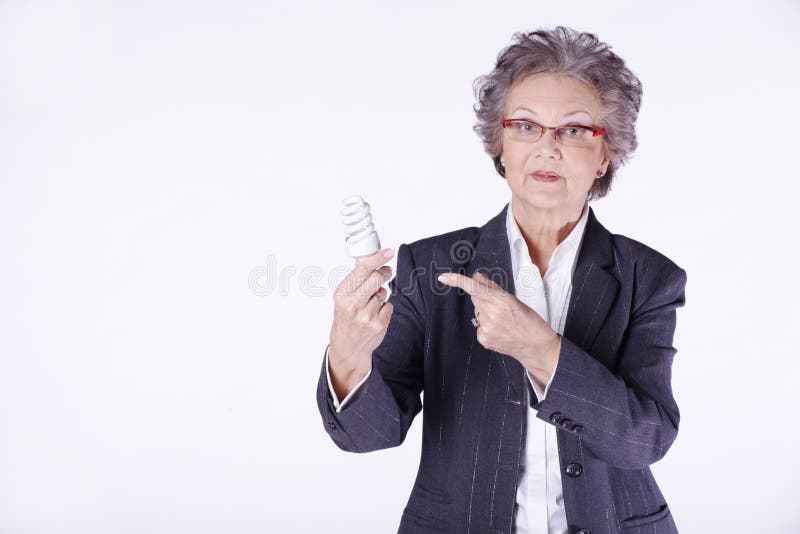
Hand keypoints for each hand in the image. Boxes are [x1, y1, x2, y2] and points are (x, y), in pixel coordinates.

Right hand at [328, 248, 394, 398]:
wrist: (347, 347)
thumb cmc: (345, 318)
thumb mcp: (342, 298)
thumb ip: (355, 281)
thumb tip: (371, 260)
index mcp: (342, 294)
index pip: (362, 269)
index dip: (377, 258)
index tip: (388, 252)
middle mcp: (352, 305)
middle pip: (376, 278)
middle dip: (384, 272)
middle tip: (386, 272)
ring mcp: (366, 316)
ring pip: (383, 292)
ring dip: (381, 293)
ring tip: (371, 303)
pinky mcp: (378, 325)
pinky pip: (389, 305)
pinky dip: (385, 307)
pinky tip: (375, 314)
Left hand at [437, 271, 559, 375]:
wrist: (535, 346)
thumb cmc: (528, 320)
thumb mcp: (514, 299)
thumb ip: (492, 287)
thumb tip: (477, 277)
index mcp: (502, 300)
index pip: (475, 288)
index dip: (458, 281)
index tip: (444, 277)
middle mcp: (492, 314)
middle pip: (475, 298)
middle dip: (483, 298)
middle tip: (500, 307)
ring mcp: (486, 328)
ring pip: (477, 312)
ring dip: (485, 313)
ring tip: (502, 321)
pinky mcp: (483, 339)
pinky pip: (478, 325)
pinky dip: (485, 326)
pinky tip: (499, 330)